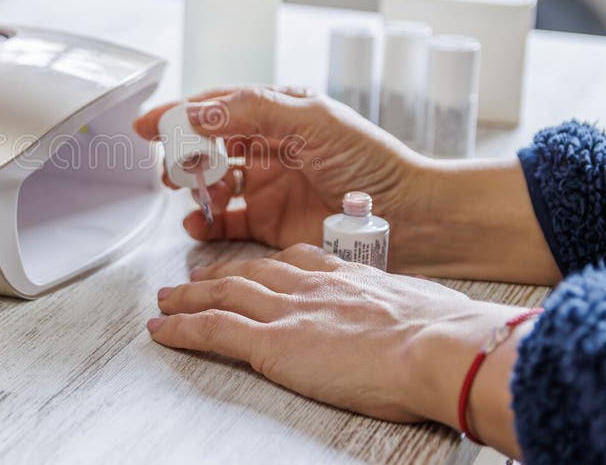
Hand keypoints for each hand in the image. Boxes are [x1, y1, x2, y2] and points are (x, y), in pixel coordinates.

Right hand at [134, 87, 559, 284]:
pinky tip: (198, 225)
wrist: (410, 217)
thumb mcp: (313, 120)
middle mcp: (267, 148)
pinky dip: (205, 225)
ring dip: (194, 188)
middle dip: (183, 154)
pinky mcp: (269, 224)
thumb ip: (254, 110)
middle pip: (208, 146)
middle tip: (171, 167)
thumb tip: (199, 112)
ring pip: (212, 184)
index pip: (218, 108)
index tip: (148, 125)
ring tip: (192, 194)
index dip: (180, 115)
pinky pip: (225, 223)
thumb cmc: (370, 161)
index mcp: (277, 113)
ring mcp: (266, 187)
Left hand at [147, 244, 527, 456]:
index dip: (266, 265)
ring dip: (188, 297)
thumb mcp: (421, 309)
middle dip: (218, 274)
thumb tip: (414, 328)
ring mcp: (287, 311)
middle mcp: (309, 285)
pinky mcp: (272, 343)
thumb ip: (401, 312)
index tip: (255, 267)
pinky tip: (162, 330)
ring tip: (166, 300)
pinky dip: (182, 328)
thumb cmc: (444, 333)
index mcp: (345, 275)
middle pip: (250, 272)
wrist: (439, 346)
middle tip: (196, 279)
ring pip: (223, 294)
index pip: (293, 261)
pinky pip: (214, 330)